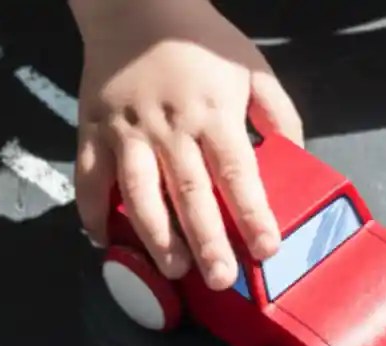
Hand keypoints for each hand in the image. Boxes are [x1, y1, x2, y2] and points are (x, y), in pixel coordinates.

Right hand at [69, 0, 302, 288]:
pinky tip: (105, 242)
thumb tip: (297, 157)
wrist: (136, 2)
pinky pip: (88, 178)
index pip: (237, 172)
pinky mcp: (92, 129)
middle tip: (219, 279)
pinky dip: (92, 213)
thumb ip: (279, 113)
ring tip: (172, 269)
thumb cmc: (202, 40)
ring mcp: (127, 130)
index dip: (254, 213)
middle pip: (190, 192)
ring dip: (156, 236)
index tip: (267, 248)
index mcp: (214, 112)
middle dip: (207, 240)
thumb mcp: (252, 67)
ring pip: (138, 192)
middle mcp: (170, 126)